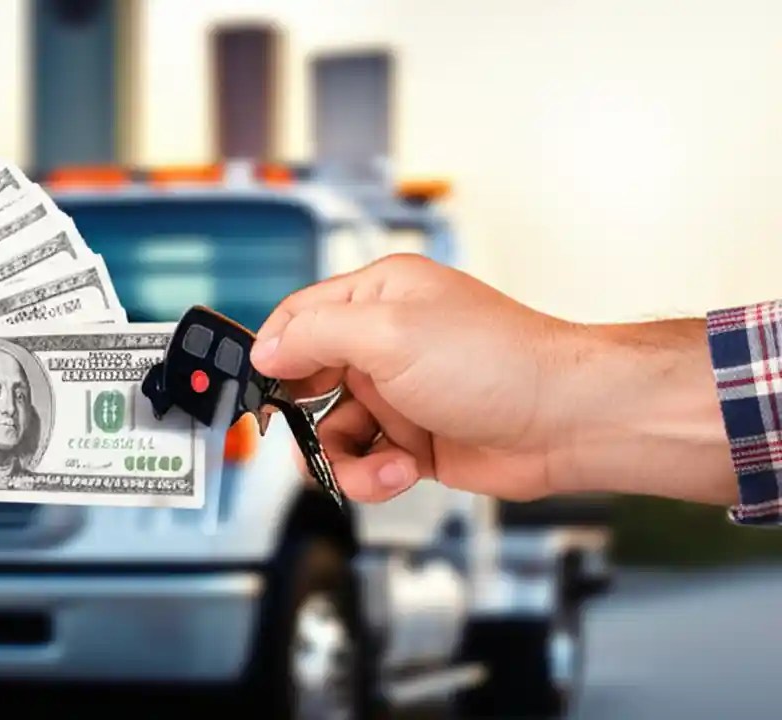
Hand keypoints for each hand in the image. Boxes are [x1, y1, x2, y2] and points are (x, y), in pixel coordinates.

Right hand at [251, 254, 733, 505]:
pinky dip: (373, 475)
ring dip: (343, 457)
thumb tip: (264, 350)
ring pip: (329, 432)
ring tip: (378, 465)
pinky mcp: (411, 440)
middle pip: (305, 383)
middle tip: (307, 438)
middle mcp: (383, 342)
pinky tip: (402, 471)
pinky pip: (363, 462)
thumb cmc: (499, 364)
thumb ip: (315, 336)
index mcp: (376, 297)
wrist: (570, 422)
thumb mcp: (389, 334)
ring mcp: (397, 394)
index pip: (297, 318)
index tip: (257, 390)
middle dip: (304, 419)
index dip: (272, 355)